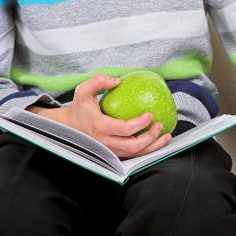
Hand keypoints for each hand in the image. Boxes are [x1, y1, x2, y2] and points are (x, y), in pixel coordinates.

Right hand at [27, 73, 171, 157]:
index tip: (150, 114)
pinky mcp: (114, 153)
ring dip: (153, 146)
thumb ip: (98, 81)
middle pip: (133, 146)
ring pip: (135, 154)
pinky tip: (158, 141)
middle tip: (160, 125)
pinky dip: (148, 150)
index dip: (140, 123)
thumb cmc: (79, 108)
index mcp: (99, 127)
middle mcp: (105, 142)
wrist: (68, 127)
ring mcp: (110, 150)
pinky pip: (133, 155)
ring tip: (166, 135)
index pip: (124, 129)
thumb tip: (117, 81)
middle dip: (150, 137)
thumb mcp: (83, 91)